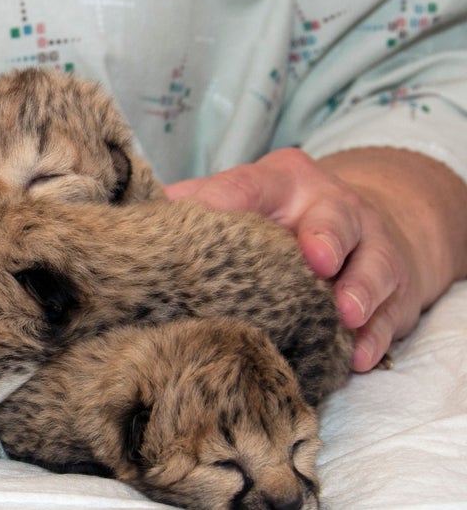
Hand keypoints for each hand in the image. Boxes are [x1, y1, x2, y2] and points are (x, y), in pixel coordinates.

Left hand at [165, 147, 466, 372]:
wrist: (364, 227)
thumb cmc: (283, 218)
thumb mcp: (242, 199)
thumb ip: (199, 205)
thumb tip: (145, 215)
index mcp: (282, 183)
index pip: (251, 184)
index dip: (230, 199)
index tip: (211, 214)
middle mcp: (334, 207)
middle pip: (335, 218)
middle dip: (328, 237)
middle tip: (317, 260)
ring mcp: (371, 248)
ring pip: (373, 265)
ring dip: (359, 291)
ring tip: (345, 315)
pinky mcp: (393, 291)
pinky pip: (390, 314)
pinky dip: (375, 336)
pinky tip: (357, 355)